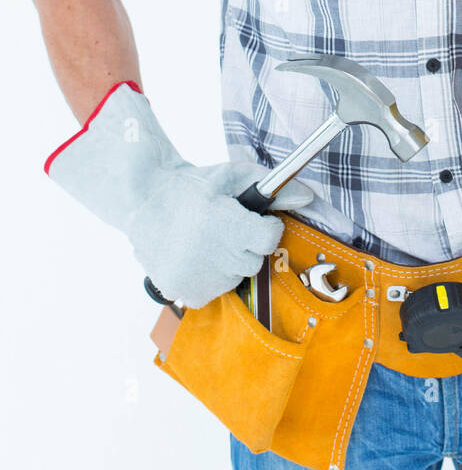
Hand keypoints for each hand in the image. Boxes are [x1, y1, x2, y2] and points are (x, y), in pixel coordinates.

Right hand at [46, 82, 314, 307]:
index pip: (269, 239)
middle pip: (253, 259)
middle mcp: (212, 256)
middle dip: (245, 243)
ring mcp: (197, 279)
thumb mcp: (235, 176)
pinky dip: (211, 277)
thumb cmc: (194, 185)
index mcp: (225, 225)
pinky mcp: (184, 293)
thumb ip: (275, 189)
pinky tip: (196, 257)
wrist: (144, 201)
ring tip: (206, 240)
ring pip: (235, 276)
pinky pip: (215, 291)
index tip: (252, 219)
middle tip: (224, 227)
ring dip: (228, 261)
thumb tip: (310, 197)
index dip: (264, 227)